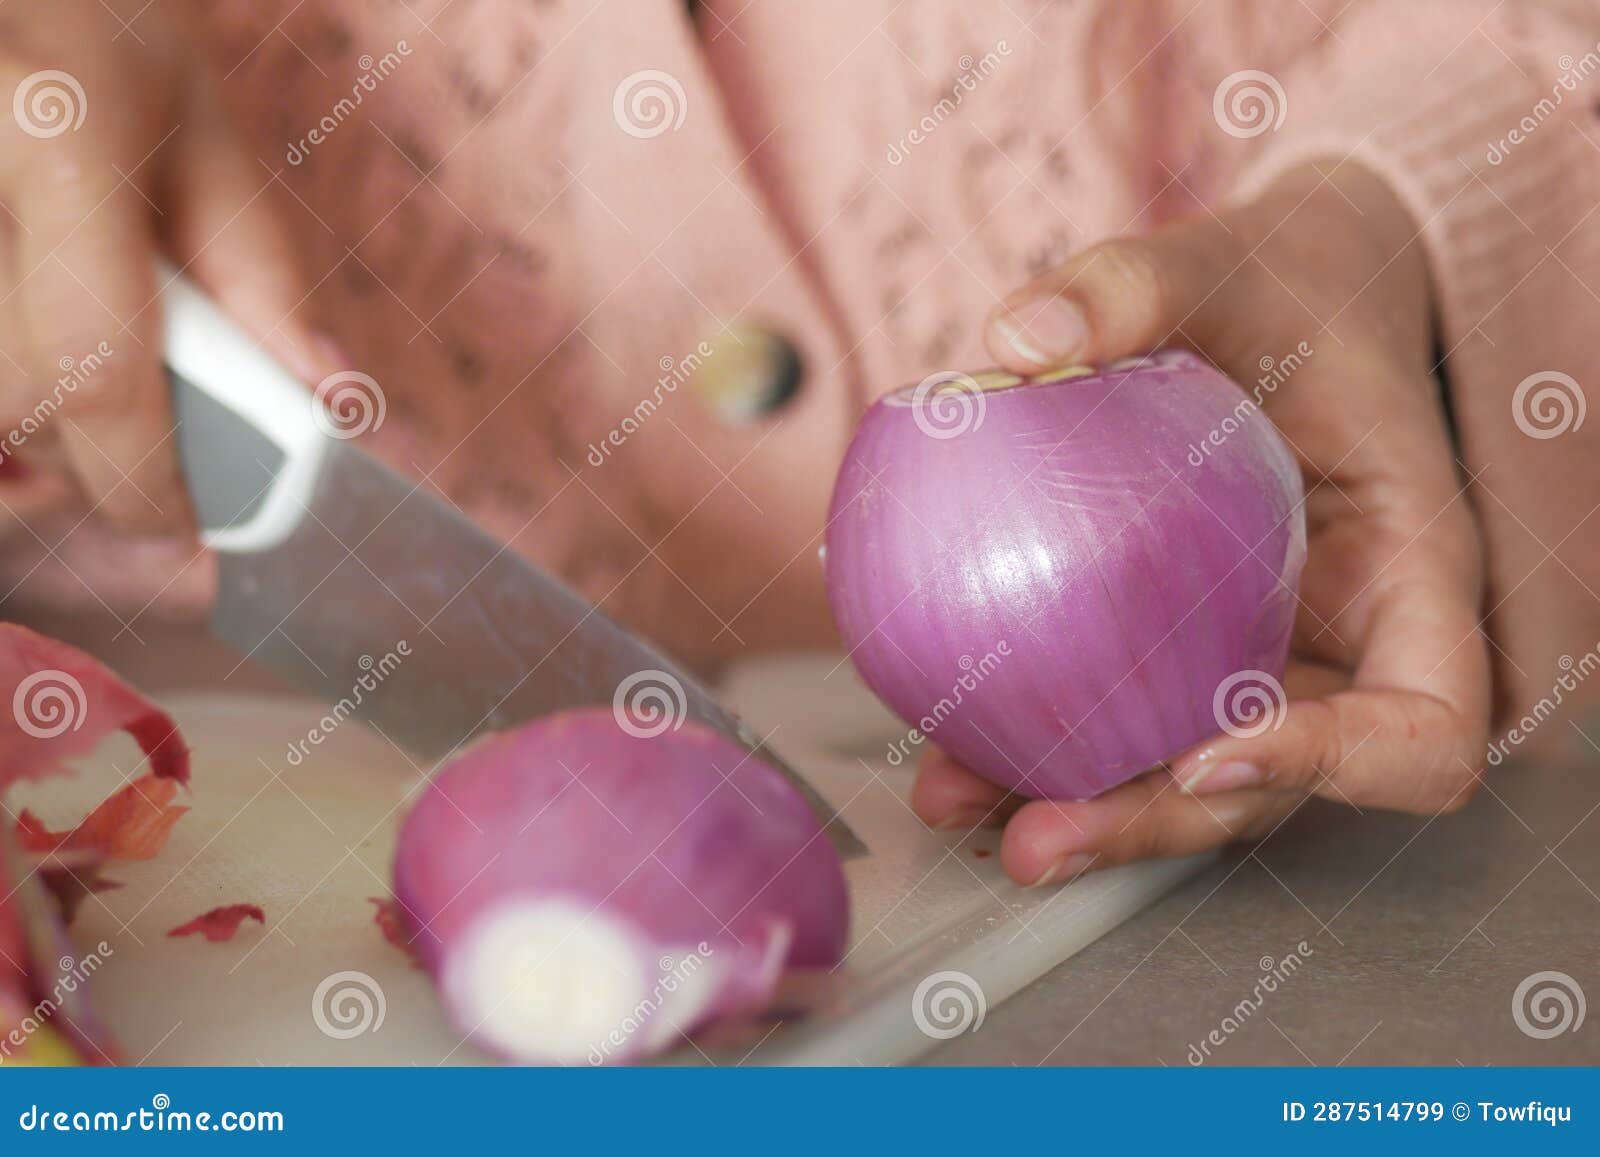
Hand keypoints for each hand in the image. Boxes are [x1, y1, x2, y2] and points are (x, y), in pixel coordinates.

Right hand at [0, 0, 334, 530]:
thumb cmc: (95, 29)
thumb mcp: (199, 129)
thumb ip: (258, 271)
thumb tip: (326, 401)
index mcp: (59, 129)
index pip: (98, 360)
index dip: (143, 474)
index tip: (182, 516)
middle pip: (13, 397)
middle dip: (81, 454)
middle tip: (131, 447)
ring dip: (24, 427)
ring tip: (69, 384)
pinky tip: (24, 350)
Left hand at [913, 162, 1491, 885]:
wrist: (1280, 302)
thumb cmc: (1288, 288)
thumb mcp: (1227, 264)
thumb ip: (1135, 285)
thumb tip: (1015, 335)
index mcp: (1406, 575)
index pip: (1424, 726)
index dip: (1340, 767)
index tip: (1218, 747)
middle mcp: (1339, 647)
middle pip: (1271, 785)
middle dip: (1157, 822)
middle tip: (1042, 834)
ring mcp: (1259, 661)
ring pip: (1181, 775)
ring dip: (1075, 808)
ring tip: (960, 806)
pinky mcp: (1181, 654)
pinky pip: (1118, 716)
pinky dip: (1034, 742)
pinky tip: (944, 742)